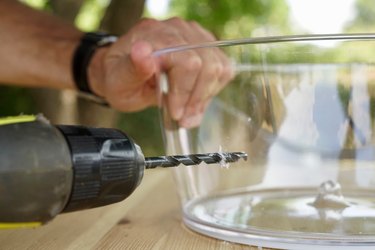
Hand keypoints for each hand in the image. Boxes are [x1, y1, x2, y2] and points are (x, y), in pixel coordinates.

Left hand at [88, 17, 233, 127]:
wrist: (125, 73)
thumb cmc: (120, 79)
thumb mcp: (117, 80)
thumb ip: (131, 69)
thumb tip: (143, 53)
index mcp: (154, 34)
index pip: (187, 61)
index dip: (185, 91)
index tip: (175, 113)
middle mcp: (177, 30)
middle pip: (207, 65)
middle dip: (196, 98)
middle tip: (182, 118)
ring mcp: (194, 36)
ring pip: (219, 67)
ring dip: (205, 96)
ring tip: (188, 113)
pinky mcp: (206, 46)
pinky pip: (223, 68)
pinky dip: (212, 90)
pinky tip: (196, 100)